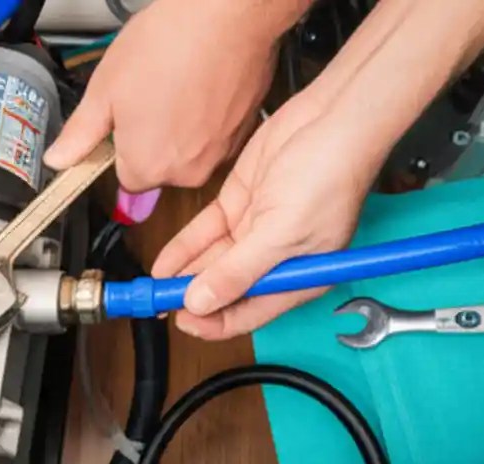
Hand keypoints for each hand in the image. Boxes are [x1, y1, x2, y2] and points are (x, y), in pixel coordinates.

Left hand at [44, 0, 305, 191]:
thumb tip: (58, 159)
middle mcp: (187, 171)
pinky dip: (207, 117)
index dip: (120, 146)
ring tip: (175, 85)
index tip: (121, 121)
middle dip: (151, 137)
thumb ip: (80, 134)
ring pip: (188, 151)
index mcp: (148, 167)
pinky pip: (215, 135)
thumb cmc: (167, 46)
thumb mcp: (104, 90)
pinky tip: (199, 84)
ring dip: (180, 127)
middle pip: (158, 167)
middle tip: (148, 94)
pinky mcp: (243, 131)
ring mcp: (220, 153)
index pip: (125, 177)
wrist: (225, 16)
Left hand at [151, 92, 386, 339]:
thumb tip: (202, 303)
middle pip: (225, 290)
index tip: (182, 321)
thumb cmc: (330, 177)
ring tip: (152, 287)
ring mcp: (255, 231)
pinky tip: (163, 264)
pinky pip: (205, 233)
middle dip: (192, 299)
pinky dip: (183, 248)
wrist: (332, 120)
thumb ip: (238, 271)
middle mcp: (275, 259)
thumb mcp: (280, 234)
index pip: (248, 313)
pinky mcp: (239, 203)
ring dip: (183, 276)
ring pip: (211, 262)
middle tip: (156, 303)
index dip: (213, 323)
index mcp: (299, 278)